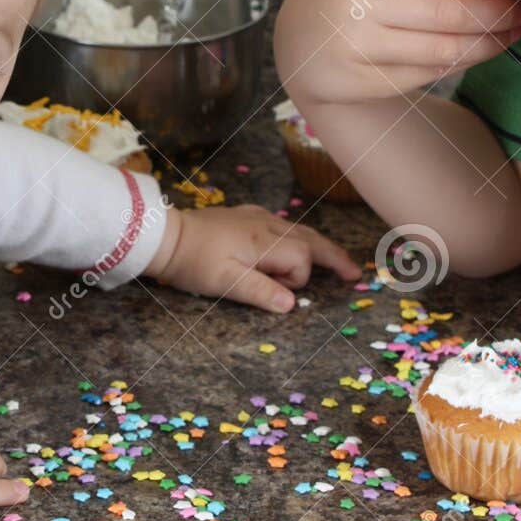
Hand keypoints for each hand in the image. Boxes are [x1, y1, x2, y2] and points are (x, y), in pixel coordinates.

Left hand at [147, 205, 360, 311]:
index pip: (301, 260)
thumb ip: (260, 291)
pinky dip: (297, 236)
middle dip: (333, 256)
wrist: (165, 237)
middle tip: (355, 274)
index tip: (279, 291)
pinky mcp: (245, 216)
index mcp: (264, 240)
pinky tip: (293, 243)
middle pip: (310, 239)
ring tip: (336, 260)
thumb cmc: (193, 262)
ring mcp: (256, 217)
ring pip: (298, 230)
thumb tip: (291, 303)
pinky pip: (281, 225)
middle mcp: (266, 224)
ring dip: (317, 246)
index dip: (297, 279)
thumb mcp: (225, 282)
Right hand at [275, 0, 520, 105]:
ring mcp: (361, 46)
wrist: (301, 38)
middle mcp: (363, 2)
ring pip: (447, 49)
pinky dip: (464, 63)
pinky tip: (477, 51)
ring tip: (510, 34)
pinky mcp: (365, 82)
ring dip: (491, 44)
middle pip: (455, 11)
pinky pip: (431, 74)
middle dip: (500, 14)